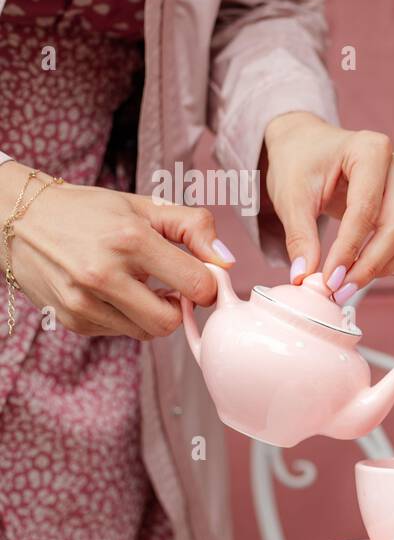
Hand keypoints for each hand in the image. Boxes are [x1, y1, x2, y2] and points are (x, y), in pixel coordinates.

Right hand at [3, 165, 232, 339]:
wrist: (17, 218)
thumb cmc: (90, 212)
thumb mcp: (145, 207)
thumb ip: (194, 227)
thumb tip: (227, 261)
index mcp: (130, 240)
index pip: (198, 285)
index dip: (208, 284)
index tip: (200, 275)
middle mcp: (103, 274)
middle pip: (171, 321)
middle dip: (180, 308)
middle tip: (172, 288)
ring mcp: (83, 301)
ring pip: (146, 332)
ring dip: (151, 313)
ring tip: (138, 285)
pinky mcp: (71, 319)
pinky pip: (119, 332)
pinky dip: (125, 317)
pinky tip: (113, 293)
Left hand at [262, 112, 393, 300]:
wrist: (310, 148)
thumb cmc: (301, 163)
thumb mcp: (291, 196)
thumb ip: (300, 236)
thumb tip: (305, 277)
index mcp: (370, 150)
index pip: (366, 210)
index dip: (348, 250)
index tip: (330, 278)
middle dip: (368, 266)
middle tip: (339, 289)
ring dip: (385, 269)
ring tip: (351, 278)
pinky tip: (376, 270)